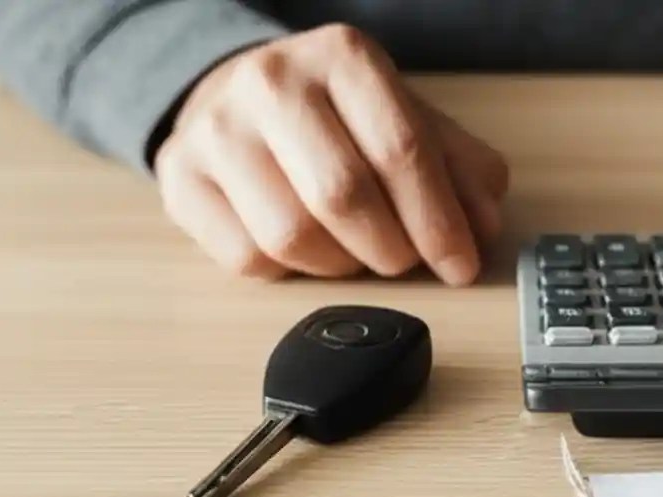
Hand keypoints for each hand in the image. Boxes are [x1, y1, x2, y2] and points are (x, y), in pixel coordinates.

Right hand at [155, 25, 509, 284]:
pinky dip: (289, 273)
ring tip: (354, 251)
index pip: (401, 149)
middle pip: (343, 196)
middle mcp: (272, 81)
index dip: (438, 221)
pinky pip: (247, 258)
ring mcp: (216, 129)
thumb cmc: (336, 119)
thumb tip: (483, 227)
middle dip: (390, 249)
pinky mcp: (179, 177)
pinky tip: (305, 249)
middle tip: (405, 261)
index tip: (460, 265)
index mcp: (342, 56)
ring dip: (340, 265)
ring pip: (291, 236)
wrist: (237, 99)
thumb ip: (459, 169)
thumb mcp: (408, 122)